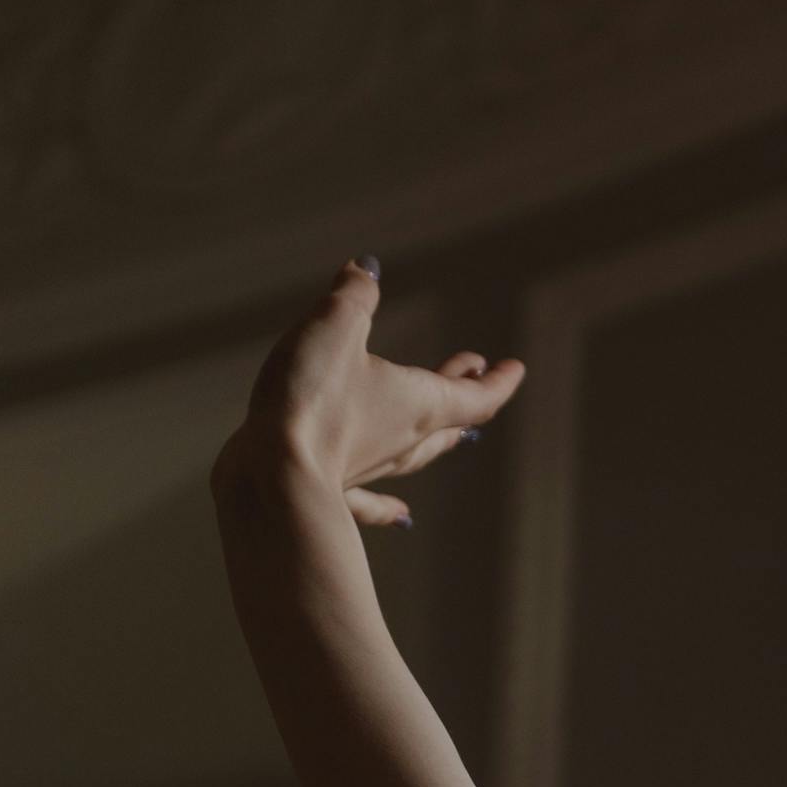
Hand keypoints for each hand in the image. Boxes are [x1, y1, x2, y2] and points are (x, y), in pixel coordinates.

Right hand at [219, 259, 525, 528]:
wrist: (272, 476)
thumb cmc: (313, 398)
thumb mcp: (335, 326)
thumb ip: (354, 295)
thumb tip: (365, 268)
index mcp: (419, 404)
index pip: (475, 396)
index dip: (498, 381)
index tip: (514, 368)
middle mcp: (403, 441)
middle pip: (448, 421)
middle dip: (464, 394)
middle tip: (476, 372)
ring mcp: (371, 469)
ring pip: (417, 454)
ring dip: (437, 437)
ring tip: (452, 432)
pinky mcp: (334, 490)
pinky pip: (374, 500)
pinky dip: (392, 504)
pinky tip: (404, 517)